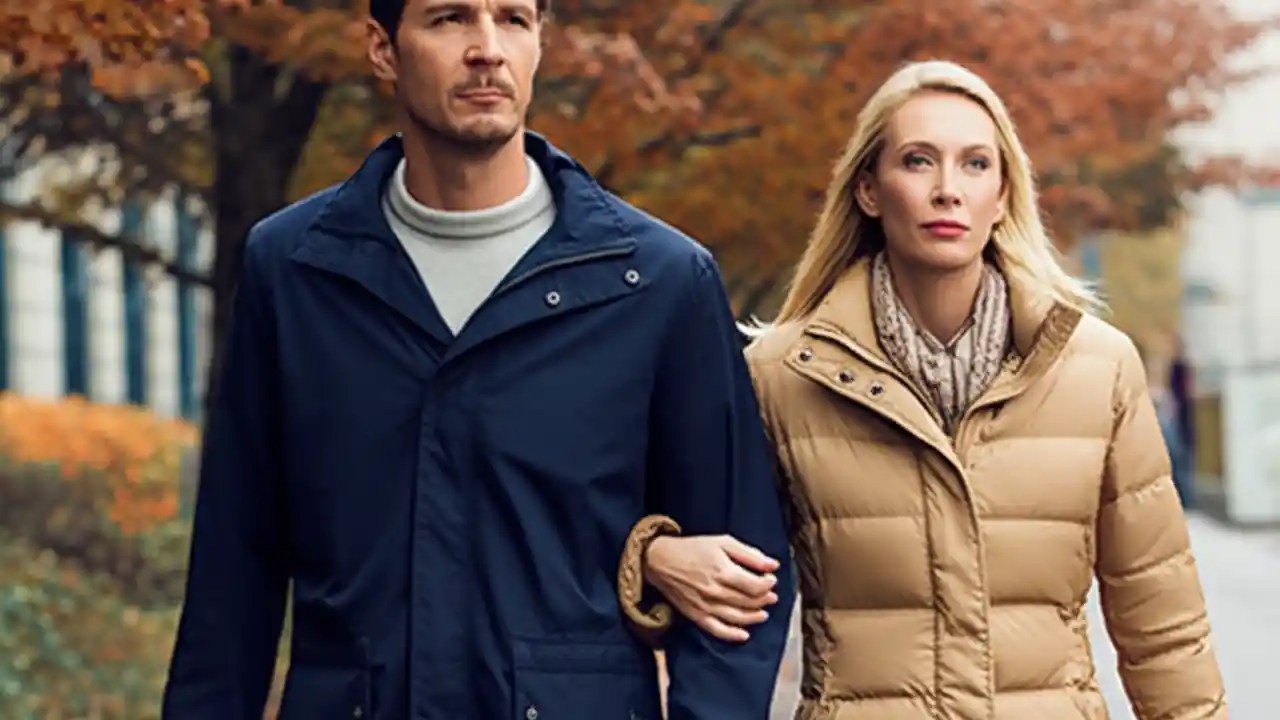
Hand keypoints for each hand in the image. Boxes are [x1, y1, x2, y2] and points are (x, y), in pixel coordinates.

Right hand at [643, 534, 779, 642]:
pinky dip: (732, 635)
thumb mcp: (723, 542)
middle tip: (771, 596)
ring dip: (754, 617)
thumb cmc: (693, 548)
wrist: (660, 560)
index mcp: (723, 571)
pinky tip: (744, 635)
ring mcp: (705, 606)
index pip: (756, 586)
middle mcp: (715, 591)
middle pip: (749, 602)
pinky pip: (717, 630)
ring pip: (737, 618)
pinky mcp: (696, 615)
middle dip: (764, 600)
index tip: (771, 580)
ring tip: (763, 613)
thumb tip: (773, 565)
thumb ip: (749, 554)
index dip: (768, 585)